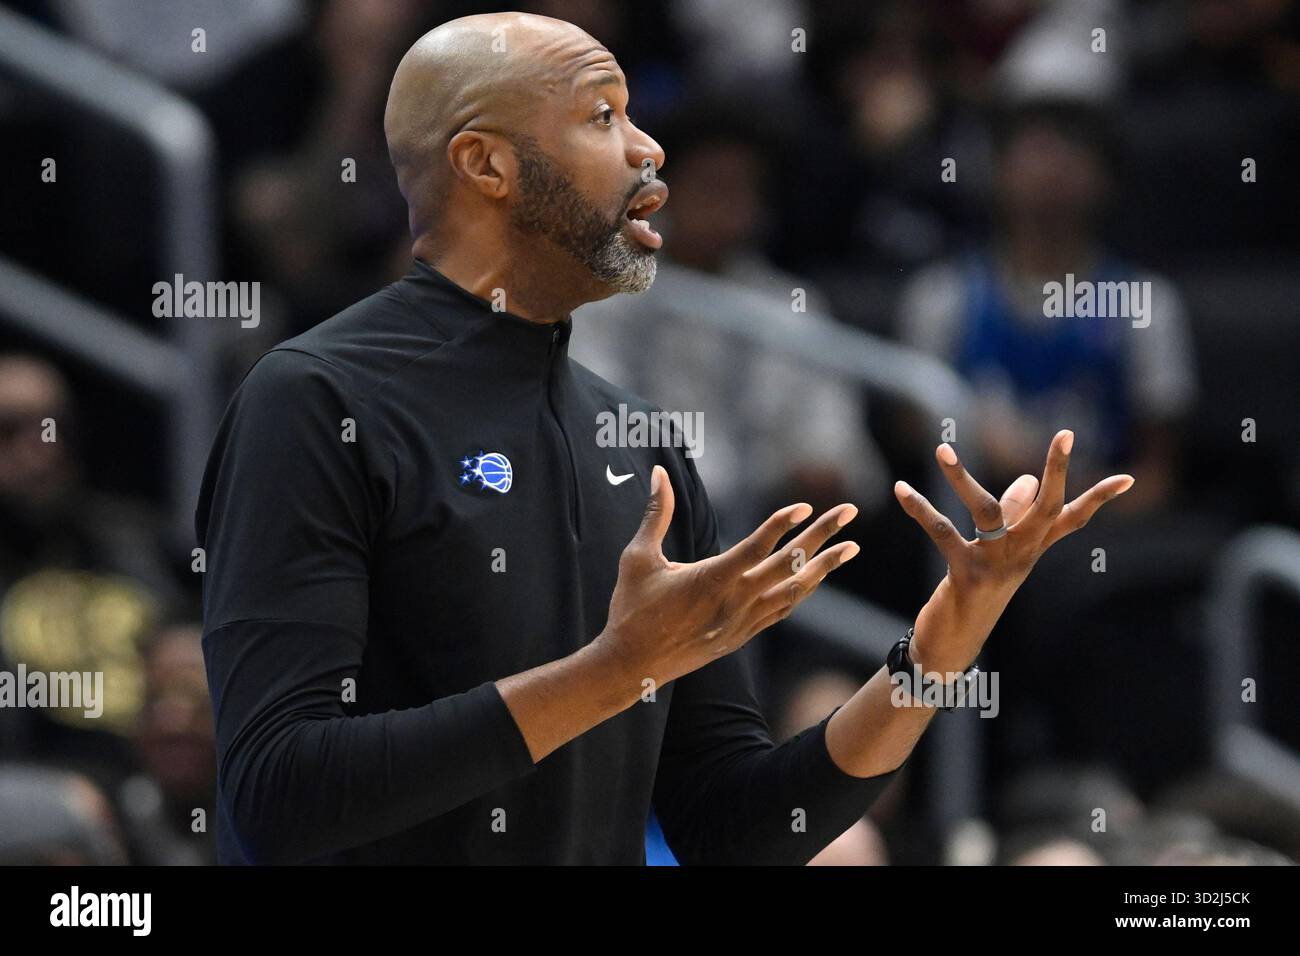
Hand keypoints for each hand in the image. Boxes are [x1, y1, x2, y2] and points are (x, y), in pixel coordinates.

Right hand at [592, 465, 860, 685]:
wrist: (633, 666)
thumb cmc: (632, 608)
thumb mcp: (638, 557)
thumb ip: (656, 513)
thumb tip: (657, 473)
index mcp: (711, 579)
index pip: (756, 548)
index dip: (781, 525)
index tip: (805, 507)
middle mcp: (735, 601)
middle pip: (789, 564)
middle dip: (823, 536)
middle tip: (850, 510)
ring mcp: (743, 621)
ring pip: (795, 590)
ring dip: (824, 567)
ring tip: (851, 548)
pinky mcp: (743, 635)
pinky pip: (783, 610)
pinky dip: (803, 591)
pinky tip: (815, 577)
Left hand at [893, 429, 1133, 672]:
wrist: (952, 647)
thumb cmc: (975, 594)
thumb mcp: (998, 556)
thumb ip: (1012, 517)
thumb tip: (1028, 479)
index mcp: (1031, 550)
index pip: (1072, 521)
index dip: (1099, 500)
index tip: (1129, 479)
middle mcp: (1020, 556)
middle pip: (1046, 509)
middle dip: (1057, 471)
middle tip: (1067, 434)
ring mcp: (996, 566)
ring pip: (987, 512)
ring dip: (962, 478)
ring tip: (942, 450)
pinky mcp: (966, 574)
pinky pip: (943, 533)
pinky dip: (920, 510)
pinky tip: (901, 490)